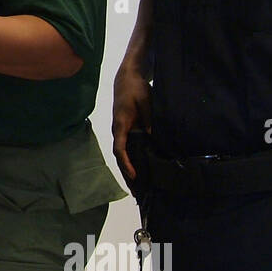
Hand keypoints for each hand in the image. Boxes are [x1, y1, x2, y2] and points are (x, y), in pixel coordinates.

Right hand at [112, 68, 151, 183]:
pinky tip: (140, 169)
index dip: (127, 163)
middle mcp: (118, 131)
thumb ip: (150, 119)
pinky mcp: (126, 130)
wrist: (127, 79)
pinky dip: (131, 160)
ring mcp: (121, 131)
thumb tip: (154, 137)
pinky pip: (127, 148)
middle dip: (126, 174)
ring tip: (137, 186)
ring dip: (128, 169)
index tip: (134, 175)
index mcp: (120, 125)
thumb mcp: (146, 102)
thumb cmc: (136, 90)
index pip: (120, 149)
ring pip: (123, 154)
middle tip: (135, 191)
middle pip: (120, 156)